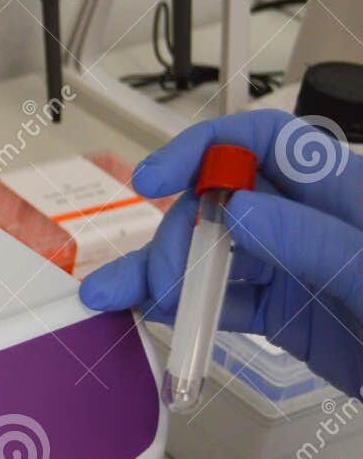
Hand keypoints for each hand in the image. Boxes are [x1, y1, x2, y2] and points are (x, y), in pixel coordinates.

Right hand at [78, 109, 362, 397]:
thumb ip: (314, 242)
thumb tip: (236, 208)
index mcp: (348, 194)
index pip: (263, 143)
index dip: (204, 150)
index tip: (154, 182)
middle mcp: (317, 225)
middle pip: (223, 205)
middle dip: (175, 235)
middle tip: (146, 279)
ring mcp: (301, 271)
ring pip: (216, 256)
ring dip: (163, 274)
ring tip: (118, 297)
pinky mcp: (291, 316)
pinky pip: (226, 303)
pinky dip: (185, 310)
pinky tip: (153, 315)